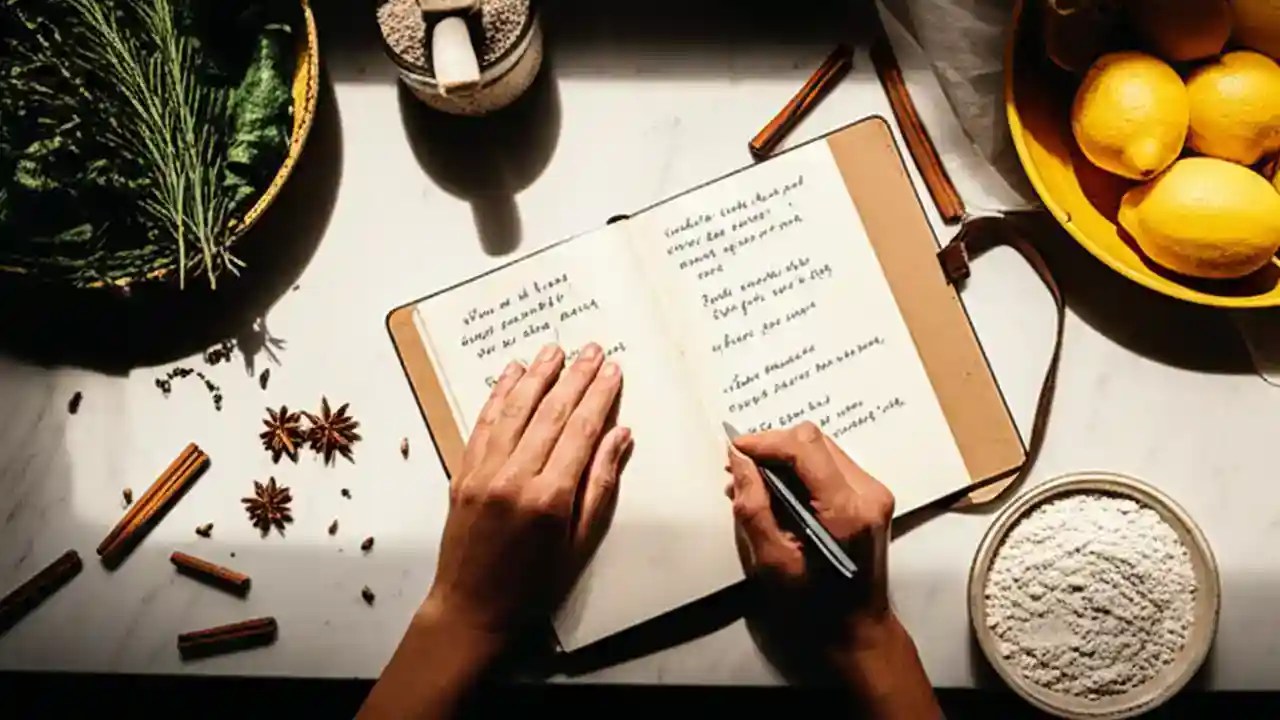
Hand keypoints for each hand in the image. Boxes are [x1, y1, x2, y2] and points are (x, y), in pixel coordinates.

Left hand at [424, 342, 630, 640]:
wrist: (473, 607)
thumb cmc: (534, 584)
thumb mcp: (581, 543)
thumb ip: (600, 486)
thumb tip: (618, 436)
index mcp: (550, 498)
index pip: (581, 431)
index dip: (599, 396)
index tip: (612, 370)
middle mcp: (514, 478)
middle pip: (550, 414)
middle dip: (574, 377)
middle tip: (591, 349)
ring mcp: (484, 473)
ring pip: (514, 411)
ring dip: (536, 376)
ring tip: (554, 350)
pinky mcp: (463, 474)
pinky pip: (483, 425)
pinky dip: (498, 396)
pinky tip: (511, 375)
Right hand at [727, 422, 895, 679]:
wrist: (858, 630)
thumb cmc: (814, 608)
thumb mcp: (773, 563)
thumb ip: (754, 507)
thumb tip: (738, 461)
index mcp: (847, 512)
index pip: (805, 449)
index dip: (765, 442)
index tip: (733, 449)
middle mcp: (868, 493)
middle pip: (814, 440)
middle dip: (773, 447)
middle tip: (740, 470)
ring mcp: (875, 492)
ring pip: (822, 447)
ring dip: (785, 456)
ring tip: (755, 482)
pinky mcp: (872, 496)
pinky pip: (830, 463)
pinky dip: (801, 468)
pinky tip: (780, 491)